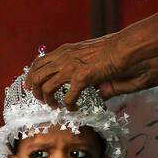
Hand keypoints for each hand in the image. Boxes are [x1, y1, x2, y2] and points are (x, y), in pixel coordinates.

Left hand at [27, 15, 157, 107]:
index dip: (32, 76)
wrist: (126, 48)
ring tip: (55, 107)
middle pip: (36, 74)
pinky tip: (74, 109)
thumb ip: (90, 75)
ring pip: (46, 86)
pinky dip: (69, 106)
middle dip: (34, 90)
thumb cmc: (116, 52)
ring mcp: (71, 66)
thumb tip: (98, 92)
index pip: (39, 62)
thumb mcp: (95, 62)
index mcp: (66, 51)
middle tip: (42, 101)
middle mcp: (64, 57)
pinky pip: (67, 97)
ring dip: (48, 100)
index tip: (32, 87)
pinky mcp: (81, 77)